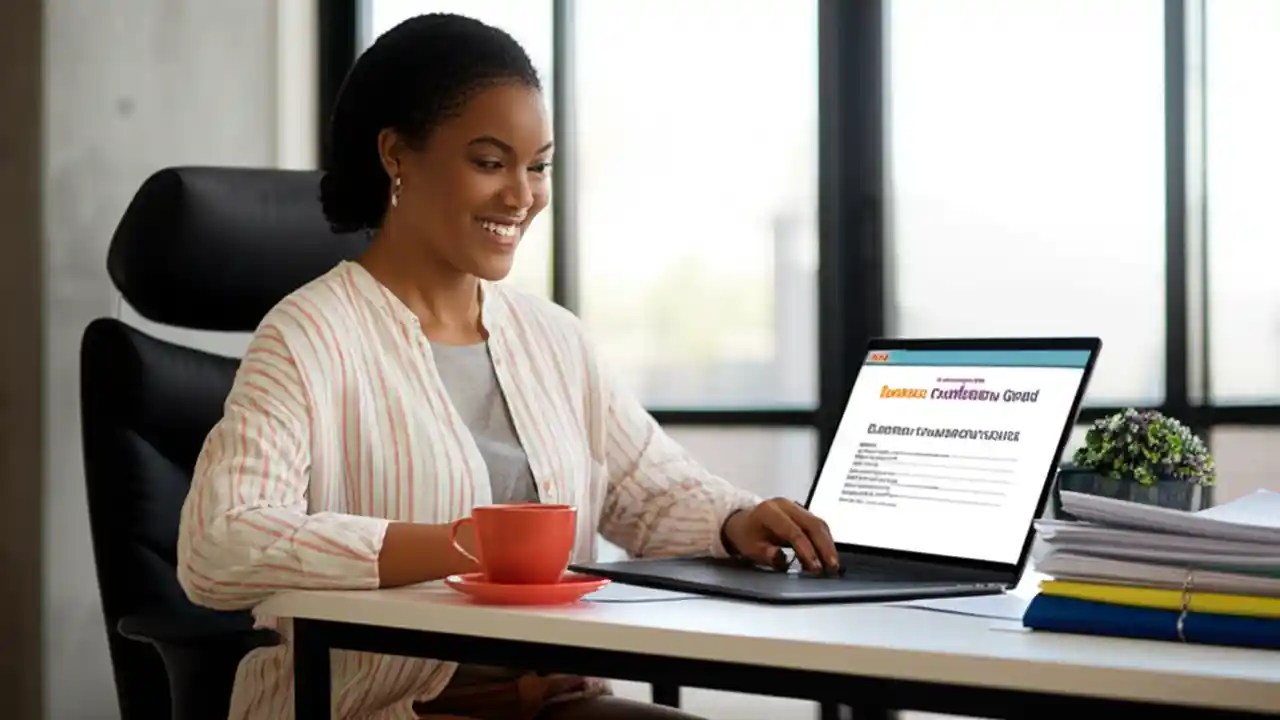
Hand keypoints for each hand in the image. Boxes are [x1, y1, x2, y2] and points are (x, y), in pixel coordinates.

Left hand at [720, 498, 840, 574]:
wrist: (743, 522)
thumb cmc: (746, 536)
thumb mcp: (750, 548)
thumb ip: (766, 554)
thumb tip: (781, 559)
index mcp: (769, 511)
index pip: (793, 531)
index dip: (806, 550)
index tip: (814, 567)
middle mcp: (785, 505)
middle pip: (812, 524)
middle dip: (824, 547)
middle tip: (831, 567)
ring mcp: (795, 506)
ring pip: (818, 523)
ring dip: (828, 545)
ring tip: (833, 564)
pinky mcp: (802, 512)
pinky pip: (818, 524)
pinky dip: (825, 540)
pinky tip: (828, 555)